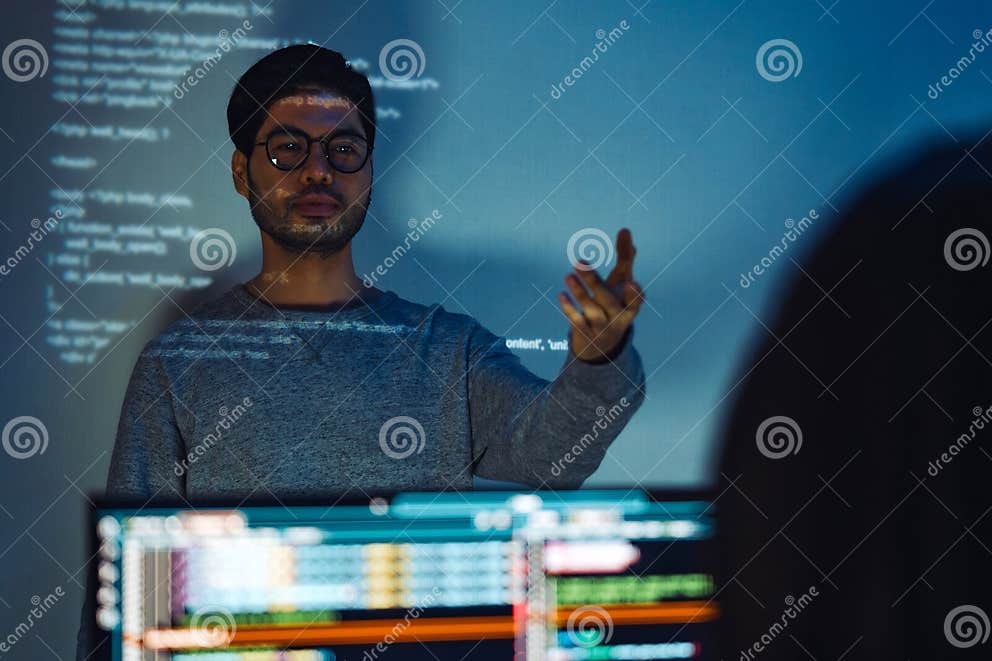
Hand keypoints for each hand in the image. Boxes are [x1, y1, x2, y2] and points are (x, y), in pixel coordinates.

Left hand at [559, 228, 643, 363]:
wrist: (605, 341)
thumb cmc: (616, 301)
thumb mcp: (622, 281)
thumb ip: (625, 256)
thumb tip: (625, 229)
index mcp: (630, 305)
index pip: (636, 301)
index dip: (635, 295)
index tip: (633, 283)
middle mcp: (618, 318)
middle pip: (607, 301)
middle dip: (593, 282)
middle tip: (578, 261)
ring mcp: (602, 328)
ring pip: (592, 312)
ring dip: (579, 294)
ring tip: (568, 275)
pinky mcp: (586, 334)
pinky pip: (578, 323)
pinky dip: (570, 310)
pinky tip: (562, 295)